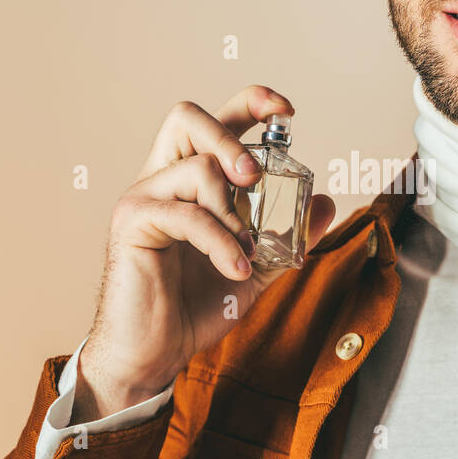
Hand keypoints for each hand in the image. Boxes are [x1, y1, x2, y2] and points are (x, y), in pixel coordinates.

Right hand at [71, 86, 335, 421]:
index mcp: (190, 182)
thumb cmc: (191, 308)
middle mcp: (162, 179)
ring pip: (194, 167)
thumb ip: (287, 235)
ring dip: (234, 209)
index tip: (287, 111)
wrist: (152, 355)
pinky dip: (221, 241)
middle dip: (231, 138)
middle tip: (255, 177)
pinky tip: (236, 269)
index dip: (251, 103)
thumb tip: (324, 202)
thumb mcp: (254, 267)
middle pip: (187, 118)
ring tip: (247, 249)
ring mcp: (143, 198)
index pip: (215, 121)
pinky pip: (187, 214)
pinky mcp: (133, 224)